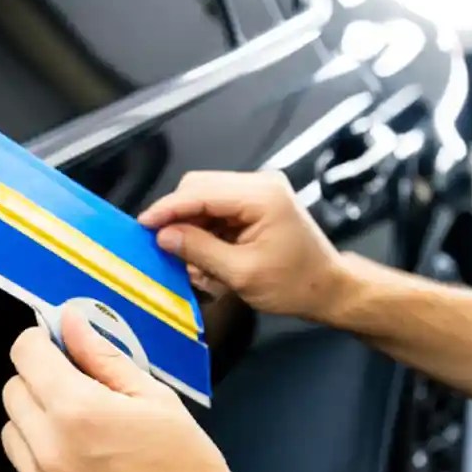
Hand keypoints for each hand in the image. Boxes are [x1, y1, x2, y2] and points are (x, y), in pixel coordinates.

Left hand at [1, 309, 273, 471]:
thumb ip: (104, 356)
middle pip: (12, 391)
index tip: (54, 343)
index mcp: (78, 411)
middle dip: (38, 379)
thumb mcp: (153, 397)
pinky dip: (43, 460)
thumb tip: (71, 321)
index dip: (40, 340)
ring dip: (35, 421)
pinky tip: (82, 464)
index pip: (25, 354)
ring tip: (79, 429)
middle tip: (75, 386)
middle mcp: (49, 451)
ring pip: (12, 433)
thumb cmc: (185, 465)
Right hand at [138, 171, 349, 321]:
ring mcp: (259, 190)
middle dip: (177, 216)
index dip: (167, 209)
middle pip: (199, 187)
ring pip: (205, 197)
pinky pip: (217, 207)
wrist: (329, 288)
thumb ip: (199, 250)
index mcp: (261, 196)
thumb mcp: (242, 274)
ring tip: (188, 258)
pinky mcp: (256, 201)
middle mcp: (260, 183)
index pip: (199, 192)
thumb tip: (163, 236)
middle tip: (161, 245)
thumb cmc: (295, 285)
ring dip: (191, 225)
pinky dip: (205, 229)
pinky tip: (204, 253)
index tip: (142, 225)